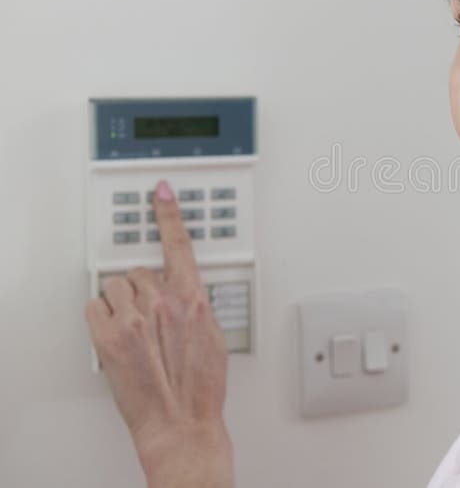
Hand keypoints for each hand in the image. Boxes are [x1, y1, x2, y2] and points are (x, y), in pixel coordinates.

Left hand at [86, 179, 233, 487]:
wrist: (181, 420)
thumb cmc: (200, 386)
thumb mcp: (212, 335)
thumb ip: (194, 306)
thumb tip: (183, 297)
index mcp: (192, 298)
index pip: (179, 243)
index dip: (169, 213)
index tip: (162, 192)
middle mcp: (163, 302)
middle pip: (140, 271)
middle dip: (143, 289)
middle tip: (149, 316)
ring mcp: (134, 318)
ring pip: (116, 287)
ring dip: (122, 303)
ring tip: (134, 328)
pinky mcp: (109, 336)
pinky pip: (95, 306)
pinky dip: (101, 316)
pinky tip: (115, 331)